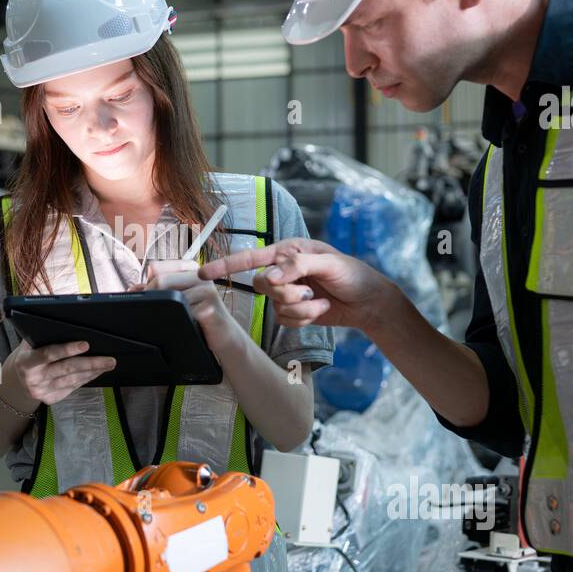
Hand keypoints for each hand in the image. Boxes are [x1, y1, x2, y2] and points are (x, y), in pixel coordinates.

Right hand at [4, 339, 116, 404]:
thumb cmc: (29, 353)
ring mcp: (41, 391)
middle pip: (66, 370)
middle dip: (90, 363)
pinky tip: (96, 372)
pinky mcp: (50, 399)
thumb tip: (68, 320)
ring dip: (92, 372)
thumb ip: (44, 334)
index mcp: (26, 362)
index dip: (68, 349)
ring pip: (72, 380)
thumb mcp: (29, 342)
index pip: (49, 354)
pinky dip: (86, 379)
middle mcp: (33, 379)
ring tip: (107, 364)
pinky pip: (73, 388)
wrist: (17, 379)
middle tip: (109, 359)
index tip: (86, 344)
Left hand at [131, 259, 244, 357]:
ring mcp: (207, 291)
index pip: (156, 267)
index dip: (147, 284)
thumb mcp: (180, 298)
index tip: (147, 297)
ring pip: (170, 297)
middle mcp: (201, 275)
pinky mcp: (210, 309)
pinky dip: (177, 322)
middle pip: (161, 280)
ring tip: (172, 318)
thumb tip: (133, 289)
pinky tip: (184, 325)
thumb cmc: (201, 316)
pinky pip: (182, 314)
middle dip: (151, 297)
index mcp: (191, 268)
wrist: (226, 336)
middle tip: (152, 311)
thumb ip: (157, 290)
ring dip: (165, 311)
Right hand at [197, 237, 390, 329]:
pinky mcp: (293, 311)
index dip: (226, 265)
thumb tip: (269, 277)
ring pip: (275, 306)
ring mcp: (287, 292)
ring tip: (321, 301)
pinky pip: (285, 320)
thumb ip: (297, 266)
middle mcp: (283, 270)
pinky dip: (305, 318)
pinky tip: (321, 310)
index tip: (204, 273)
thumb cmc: (352, 274)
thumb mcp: (328, 263)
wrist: (368, 302)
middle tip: (311, 290)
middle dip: (288, 292)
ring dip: (302, 308)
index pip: (251, 258)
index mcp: (288, 251)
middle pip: (262, 286)